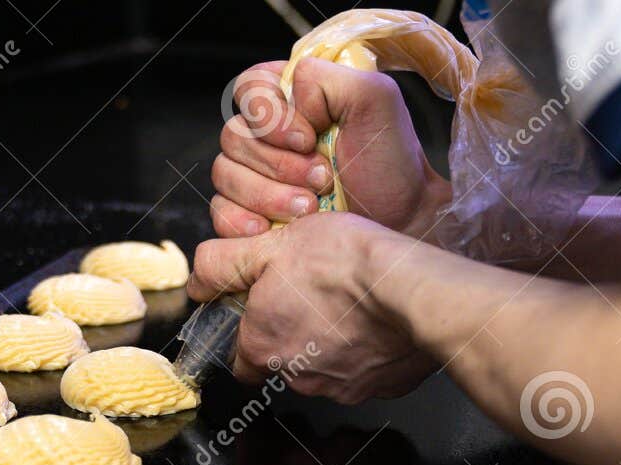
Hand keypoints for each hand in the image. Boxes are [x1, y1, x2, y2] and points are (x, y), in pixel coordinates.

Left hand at [188, 212, 436, 401]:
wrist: (415, 291)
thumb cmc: (347, 264)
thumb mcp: (273, 245)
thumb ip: (226, 263)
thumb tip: (198, 277)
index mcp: (261, 346)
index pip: (237, 355)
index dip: (248, 330)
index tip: (265, 306)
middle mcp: (295, 377)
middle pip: (280, 363)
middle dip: (290, 337)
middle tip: (311, 299)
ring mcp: (339, 388)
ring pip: (322, 370)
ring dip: (329, 345)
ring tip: (349, 306)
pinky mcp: (378, 389)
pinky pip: (363, 372)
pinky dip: (365, 352)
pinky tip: (376, 322)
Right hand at [213, 58, 449, 239]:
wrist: (400, 224)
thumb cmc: (390, 166)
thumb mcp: (374, 100)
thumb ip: (326, 78)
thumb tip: (290, 100)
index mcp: (290, 101)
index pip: (248, 88)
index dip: (270, 116)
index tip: (309, 138)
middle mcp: (266, 136)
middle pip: (233, 136)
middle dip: (278, 163)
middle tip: (322, 179)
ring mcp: (254, 177)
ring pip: (225, 174)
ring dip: (268, 194)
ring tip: (310, 208)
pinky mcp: (249, 215)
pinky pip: (220, 212)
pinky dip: (241, 221)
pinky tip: (271, 229)